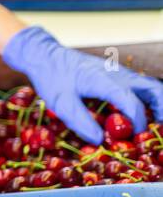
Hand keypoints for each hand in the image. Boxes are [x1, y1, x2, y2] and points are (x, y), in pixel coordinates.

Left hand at [2, 26, 162, 144]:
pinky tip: (137, 115)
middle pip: (154, 90)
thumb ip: (80, 122)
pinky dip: (146, 100)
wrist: (45, 55)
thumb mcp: (60, 103)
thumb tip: (99, 141)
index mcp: (105, 81)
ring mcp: (120, 73)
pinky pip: (140, 86)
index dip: (137, 123)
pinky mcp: (117, 74)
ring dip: (157, 105)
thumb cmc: (51, 77)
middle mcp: (118, 75)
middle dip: (161, 110)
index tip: (134, 138)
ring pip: (151, 87)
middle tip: (155, 131)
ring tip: (153, 125)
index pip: (132, 103)